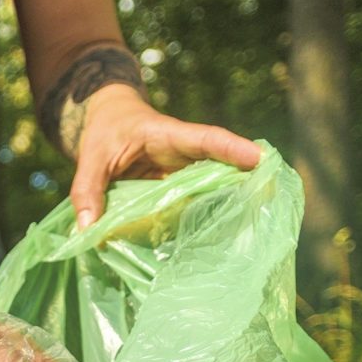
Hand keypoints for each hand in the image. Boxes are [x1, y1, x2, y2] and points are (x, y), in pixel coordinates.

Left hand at [70, 84, 261, 227]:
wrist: (109, 123)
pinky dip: (207, 215)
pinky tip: (218, 237)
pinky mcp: (179, 189)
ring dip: (233, 199)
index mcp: (169, 137)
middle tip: (273, 195)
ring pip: (214, 184)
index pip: (206, 140)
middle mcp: (185, 154)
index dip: (232, 148)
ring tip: (257, 220)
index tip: (259, 157)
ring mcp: (185, 172)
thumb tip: (87, 230)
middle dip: (247, 177)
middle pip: (222, 163)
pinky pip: (197, 201)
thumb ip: (88, 191)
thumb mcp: (90, 158)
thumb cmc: (104, 133)